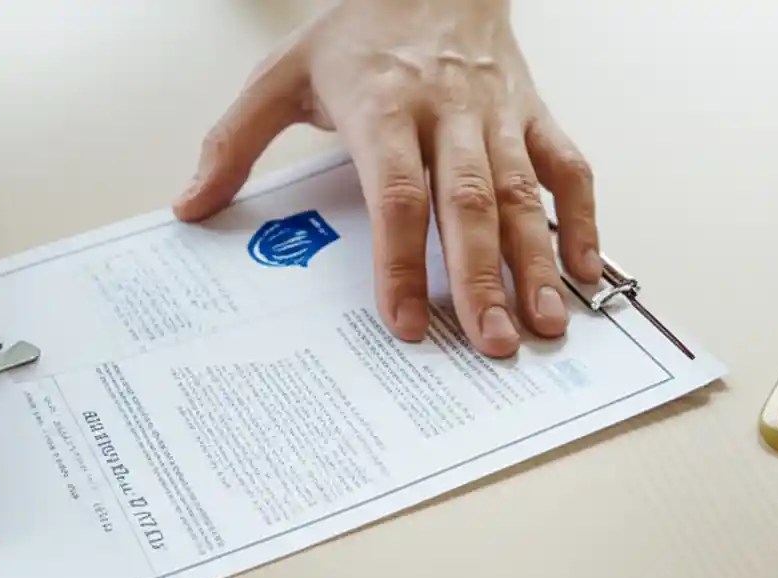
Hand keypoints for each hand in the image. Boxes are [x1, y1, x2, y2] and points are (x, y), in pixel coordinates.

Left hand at [174, 0, 601, 357]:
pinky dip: (582, 218)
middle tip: (491, 345)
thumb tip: (192, 205)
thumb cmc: (359, 32)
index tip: (406, 322)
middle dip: (482, 279)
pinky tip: (585, 270)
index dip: (401, 262)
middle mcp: (446, 112)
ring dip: (537, 262)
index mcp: (381, 106)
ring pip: (524, 193)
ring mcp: (496, 114)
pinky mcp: (534, 112)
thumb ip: (233, 141)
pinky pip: (568, 166)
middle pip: (468, 202)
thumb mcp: (281, 73)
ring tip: (545, 324)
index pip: (395, 194)